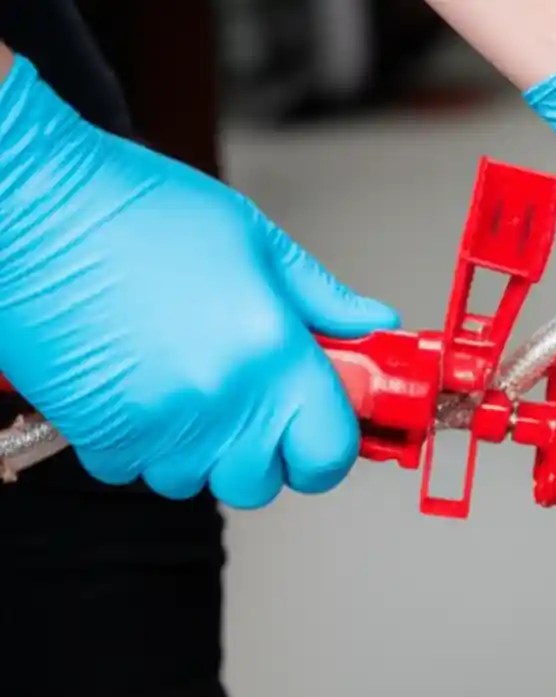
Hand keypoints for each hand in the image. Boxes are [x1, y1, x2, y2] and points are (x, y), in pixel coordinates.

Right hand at [0, 55, 398, 507]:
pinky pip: (141, 471)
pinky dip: (148, 443)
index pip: (331, 453)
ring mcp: (159, 429)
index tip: (326, 419)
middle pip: (267, 480)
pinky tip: (143, 383)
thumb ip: (323, 298)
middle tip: (255, 393)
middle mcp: (221, 404)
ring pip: (203, 479)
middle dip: (269, 446)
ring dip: (205, 447)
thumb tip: (373, 325)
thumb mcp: (256, 239)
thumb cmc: (134, 210)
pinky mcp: (100, 438)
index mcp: (273, 355)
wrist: (30, 208)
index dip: (332, 442)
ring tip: (190, 377)